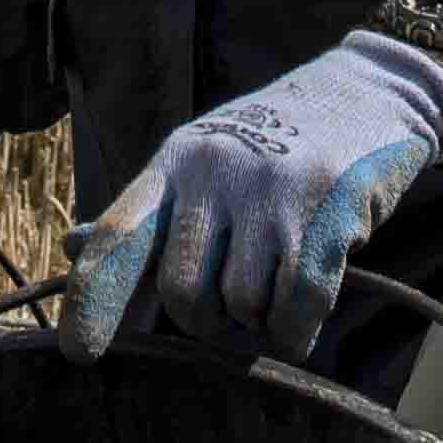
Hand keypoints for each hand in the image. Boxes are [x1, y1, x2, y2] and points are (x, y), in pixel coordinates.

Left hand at [59, 31, 442, 363]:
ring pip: (241, 304)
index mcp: (175, 162)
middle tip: (227, 312)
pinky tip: (300, 319)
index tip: (78, 352)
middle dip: (202, 321)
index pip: (119, 236)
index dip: (92, 298)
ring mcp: (273, 191)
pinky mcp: (328, 211)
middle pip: (181, 289)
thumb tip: (74, 248)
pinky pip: (299, 306)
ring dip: (256, 322)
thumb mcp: (201, 160)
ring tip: (273, 291)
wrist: (368, 89)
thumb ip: (147, 212)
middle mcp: (216, 173)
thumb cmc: (274, 138)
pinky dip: (295, 331)